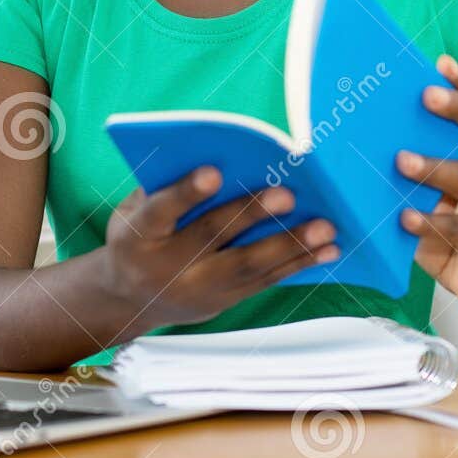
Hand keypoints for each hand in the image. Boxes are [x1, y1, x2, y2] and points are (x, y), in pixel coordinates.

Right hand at [98, 166, 338, 330]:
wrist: (130, 298)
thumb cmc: (138, 234)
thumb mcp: (132, 210)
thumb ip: (164, 188)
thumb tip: (220, 155)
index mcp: (136, 236)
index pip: (161, 211)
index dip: (186, 193)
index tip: (214, 173)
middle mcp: (165, 266)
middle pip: (213, 238)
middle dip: (252, 215)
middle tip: (287, 195)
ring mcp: (197, 289)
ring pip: (247, 265)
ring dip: (290, 245)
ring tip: (325, 227)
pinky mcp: (223, 301)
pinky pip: (264, 282)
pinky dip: (297, 264)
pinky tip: (326, 250)